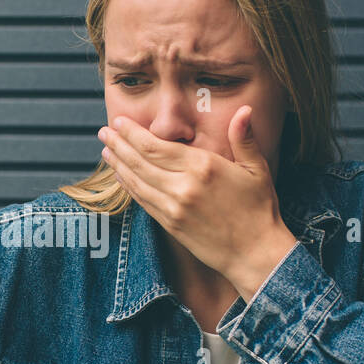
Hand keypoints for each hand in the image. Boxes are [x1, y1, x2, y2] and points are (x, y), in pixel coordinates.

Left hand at [98, 105, 297, 299]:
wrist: (255, 254)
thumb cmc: (259, 210)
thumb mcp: (257, 170)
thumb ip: (244, 138)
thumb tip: (245, 110)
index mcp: (203, 166)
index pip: (156, 146)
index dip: (133, 133)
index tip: (119, 122)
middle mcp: (183, 186)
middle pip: (140, 160)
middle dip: (119, 144)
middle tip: (104, 131)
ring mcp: (174, 207)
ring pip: (137, 181)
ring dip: (118, 164)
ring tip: (106, 150)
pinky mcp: (170, 225)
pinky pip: (143, 201)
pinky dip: (128, 186)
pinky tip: (120, 176)